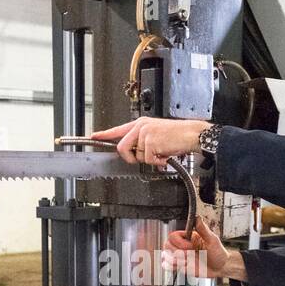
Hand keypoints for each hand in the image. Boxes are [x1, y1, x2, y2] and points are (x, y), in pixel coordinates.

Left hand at [91, 118, 205, 165]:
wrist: (191, 134)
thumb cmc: (177, 135)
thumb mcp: (156, 133)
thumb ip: (141, 140)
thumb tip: (133, 152)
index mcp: (140, 123)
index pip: (118, 129)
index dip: (104, 134)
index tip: (93, 136)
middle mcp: (140, 126)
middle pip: (122, 147)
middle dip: (130, 158)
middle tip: (142, 158)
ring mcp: (145, 133)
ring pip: (137, 156)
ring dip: (149, 159)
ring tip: (161, 152)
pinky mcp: (150, 141)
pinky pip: (147, 159)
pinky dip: (157, 161)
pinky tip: (165, 154)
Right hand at [162, 216, 244, 280]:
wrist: (219, 267)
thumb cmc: (217, 252)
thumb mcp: (212, 239)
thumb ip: (203, 229)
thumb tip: (197, 217)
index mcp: (187, 237)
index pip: (173, 236)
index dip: (180, 243)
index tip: (191, 247)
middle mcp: (181, 246)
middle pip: (167, 245)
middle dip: (178, 253)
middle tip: (190, 256)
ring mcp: (179, 256)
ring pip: (165, 256)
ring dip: (175, 261)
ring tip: (187, 262)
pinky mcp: (179, 266)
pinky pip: (167, 266)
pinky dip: (172, 267)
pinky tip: (183, 266)